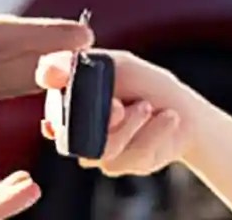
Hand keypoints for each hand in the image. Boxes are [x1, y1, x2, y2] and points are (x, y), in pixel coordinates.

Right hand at [35, 50, 198, 176]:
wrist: (185, 114)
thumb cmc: (148, 84)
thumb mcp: (119, 66)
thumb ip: (82, 66)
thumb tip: (47, 71)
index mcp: (71, 93)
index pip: (52, 102)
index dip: (60, 109)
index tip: (81, 106)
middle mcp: (75, 123)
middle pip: (70, 134)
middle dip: (102, 121)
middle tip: (121, 107)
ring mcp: (92, 146)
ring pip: (100, 148)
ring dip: (131, 126)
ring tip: (149, 107)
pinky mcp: (113, 164)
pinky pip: (126, 157)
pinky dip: (151, 135)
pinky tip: (165, 121)